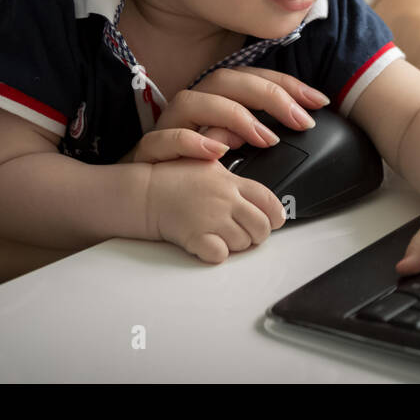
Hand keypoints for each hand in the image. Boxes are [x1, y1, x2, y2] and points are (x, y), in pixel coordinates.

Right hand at [123, 66, 330, 163]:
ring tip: (263, 137)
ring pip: (193, 101)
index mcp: (212, 99)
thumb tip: (296, 128)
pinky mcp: (149, 150)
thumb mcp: (230, 148)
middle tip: (299, 121)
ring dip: (231, 115)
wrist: (142, 195)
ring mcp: (168, 125)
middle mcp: (190, 105)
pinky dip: (190, 142)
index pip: (250, 77)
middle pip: (225, 81)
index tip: (318, 101)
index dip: (286, 84)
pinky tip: (216, 152)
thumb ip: (255, 133)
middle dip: (266, 96)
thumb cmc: (190, 169)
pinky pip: (165, 139)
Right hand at [145, 158, 287, 263]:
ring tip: (219, 234)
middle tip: (244, 233)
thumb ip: (233, 173)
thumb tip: (252, 179)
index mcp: (231, 181)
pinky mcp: (197, 237)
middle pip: (261, 227)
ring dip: (235, 245)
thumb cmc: (171, 179)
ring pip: (243, 244)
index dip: (276, 215)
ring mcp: (213, 219)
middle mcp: (226, 200)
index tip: (274, 220)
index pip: (268, 200)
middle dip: (257, 235)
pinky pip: (221, 255)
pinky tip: (207, 243)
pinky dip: (216, 253)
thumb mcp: (206, 164)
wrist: (143, 193)